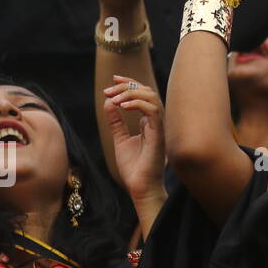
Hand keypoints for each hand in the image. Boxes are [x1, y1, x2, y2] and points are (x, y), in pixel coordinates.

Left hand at [104, 76, 164, 204]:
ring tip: (113, 99)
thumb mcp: (120, 140)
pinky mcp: (158, 134)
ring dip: (131, 94)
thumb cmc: (134, 168)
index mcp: (149, 121)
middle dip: (127, 86)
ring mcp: (158, 127)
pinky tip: (122, 106)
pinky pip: (152, 111)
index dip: (130, 83)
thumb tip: (108, 103)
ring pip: (152, 97)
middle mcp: (156, 121)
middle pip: (147, 92)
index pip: (143, 94)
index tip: (113, 79)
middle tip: (108, 90)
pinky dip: (137, 104)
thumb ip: (116, 122)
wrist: (140, 188)